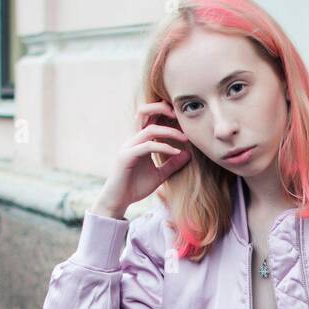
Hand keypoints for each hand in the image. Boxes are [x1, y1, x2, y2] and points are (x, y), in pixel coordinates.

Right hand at [93, 100, 191, 216]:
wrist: (119, 201)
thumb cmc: (136, 187)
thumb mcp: (160, 175)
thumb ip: (172, 164)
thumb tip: (188, 154)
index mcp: (139, 141)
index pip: (149, 117)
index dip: (163, 110)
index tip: (181, 116)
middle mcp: (133, 140)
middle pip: (143, 111)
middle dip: (161, 107)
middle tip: (179, 114)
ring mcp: (128, 147)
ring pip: (149, 129)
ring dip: (169, 131)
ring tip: (185, 138)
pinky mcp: (127, 157)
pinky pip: (148, 146)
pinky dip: (164, 147)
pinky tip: (177, 152)